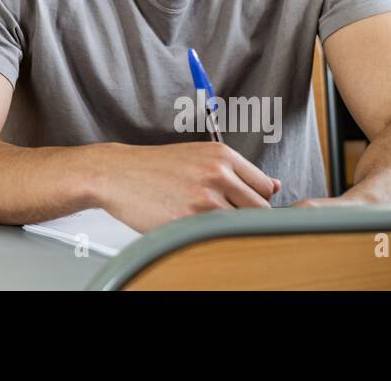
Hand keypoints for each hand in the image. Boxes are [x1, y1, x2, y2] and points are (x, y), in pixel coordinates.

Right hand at [94, 141, 281, 232]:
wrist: (116, 173)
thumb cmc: (155, 168)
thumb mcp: (198, 156)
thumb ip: (235, 171)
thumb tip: (273, 186)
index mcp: (222, 155)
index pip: (265, 186)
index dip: (255, 201)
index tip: (241, 206)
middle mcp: (218, 173)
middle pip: (260, 208)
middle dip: (245, 217)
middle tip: (220, 216)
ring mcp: (205, 197)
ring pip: (241, 225)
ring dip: (227, 228)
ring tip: (202, 220)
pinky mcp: (190, 220)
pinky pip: (217, 236)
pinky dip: (209, 236)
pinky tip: (191, 226)